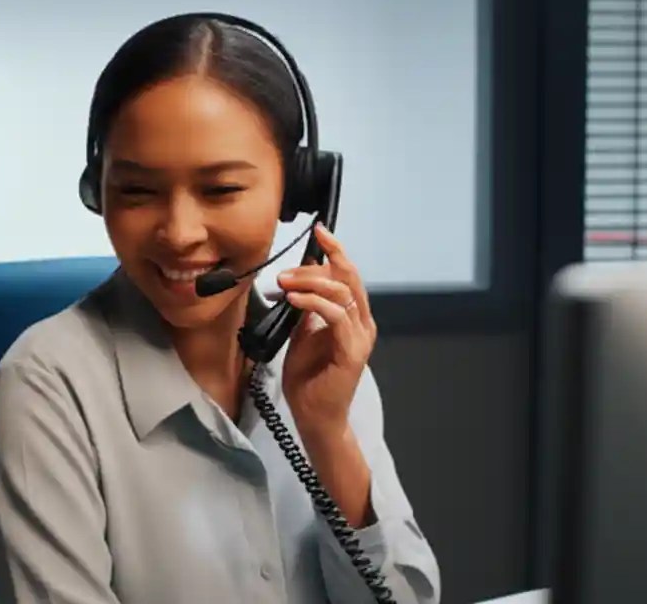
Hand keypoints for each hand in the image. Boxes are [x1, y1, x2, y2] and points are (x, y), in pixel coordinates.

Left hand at [276, 223, 376, 438]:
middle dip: (320, 263)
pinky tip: (294, 299)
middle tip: (287, 268)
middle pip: (348, 278)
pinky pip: (336, 316)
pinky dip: (314, 303)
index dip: (335, 251)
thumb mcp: (302, 332)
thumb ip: (306, 307)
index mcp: (353, 316)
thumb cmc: (309, 377)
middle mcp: (362, 323)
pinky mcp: (352, 351)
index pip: (348, 275)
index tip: (319, 231)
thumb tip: (298, 279)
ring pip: (342, 293)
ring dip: (310, 282)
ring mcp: (360, 336)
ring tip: (284, 283)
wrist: (314, 414)